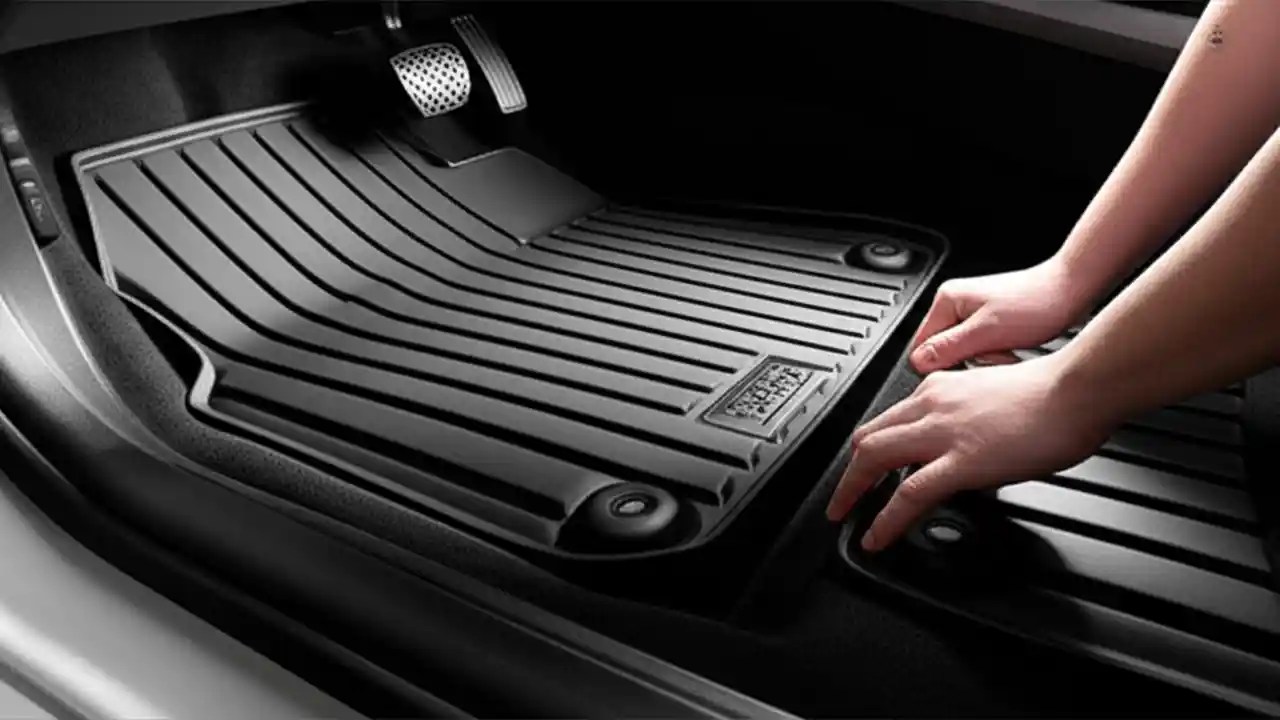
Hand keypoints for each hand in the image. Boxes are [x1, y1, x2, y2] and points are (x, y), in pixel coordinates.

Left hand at [825, 354, 1118, 551]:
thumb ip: (970, 416)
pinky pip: (908, 494)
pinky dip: (885, 519)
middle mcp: (931, 404)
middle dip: (848, 471)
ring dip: (852, 492)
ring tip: (844, 517)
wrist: (1078, 389)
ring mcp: (942, 433)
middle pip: (869, 438)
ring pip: (874, 459)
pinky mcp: (960, 461)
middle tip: (841, 497)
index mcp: (940, 387)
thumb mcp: (994, 394)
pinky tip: (877, 535)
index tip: (865, 467)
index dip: (870, 447)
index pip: (889, 418)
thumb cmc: (1053, 393)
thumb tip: (968, 442)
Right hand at [910, 260, 1089, 373]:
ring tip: (1008, 350)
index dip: (943, 363)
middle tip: (996, 354)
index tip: (969, 365)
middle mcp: (955, 302)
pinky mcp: (989, 319)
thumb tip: (918, 361)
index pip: (921, 346)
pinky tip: (1012, 348)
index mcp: (946, 300)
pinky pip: (980, 347)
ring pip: (963, 351)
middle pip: (943, 350)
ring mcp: (972, 310)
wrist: (1071, 290)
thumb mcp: (986, 332)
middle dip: (969, 360)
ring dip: (985, 359)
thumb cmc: (1037, 304)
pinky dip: (996, 353)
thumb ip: (948, 347)